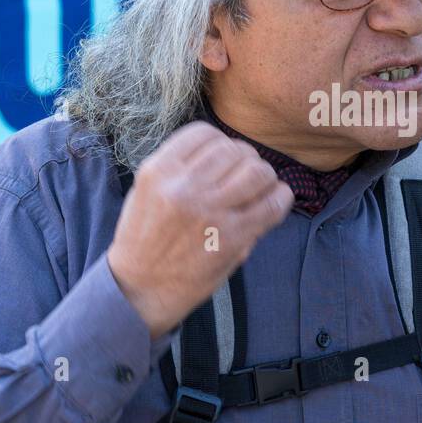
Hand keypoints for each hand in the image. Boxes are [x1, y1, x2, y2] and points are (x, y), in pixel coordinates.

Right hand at [107, 122, 292, 337]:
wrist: (140, 289)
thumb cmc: (144, 240)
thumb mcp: (146, 192)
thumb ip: (180, 169)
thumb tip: (229, 152)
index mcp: (159, 171)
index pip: (204, 133)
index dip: (221, 142)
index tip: (224, 156)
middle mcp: (184, 187)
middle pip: (234, 149)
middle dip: (244, 159)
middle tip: (243, 175)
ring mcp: (210, 213)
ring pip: (258, 171)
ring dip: (264, 176)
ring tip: (258, 188)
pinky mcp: (233, 238)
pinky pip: (273, 204)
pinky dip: (281, 197)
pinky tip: (274, 200)